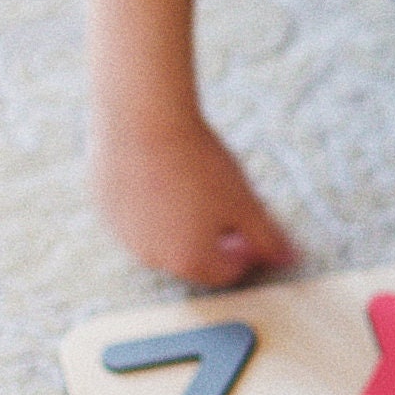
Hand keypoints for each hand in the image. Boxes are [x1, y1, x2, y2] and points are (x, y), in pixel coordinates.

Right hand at [93, 112, 296, 287]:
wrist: (142, 120)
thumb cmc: (196, 162)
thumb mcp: (245, 201)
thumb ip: (268, 238)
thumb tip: (289, 259)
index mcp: (190, 261)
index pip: (226, 274)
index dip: (246, 255)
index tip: (252, 231)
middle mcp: (152, 257)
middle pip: (193, 259)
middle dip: (215, 242)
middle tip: (227, 208)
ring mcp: (124, 234)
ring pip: (161, 238)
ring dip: (182, 224)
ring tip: (196, 186)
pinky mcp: (105, 208)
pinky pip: (135, 217)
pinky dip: (153, 206)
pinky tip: (166, 176)